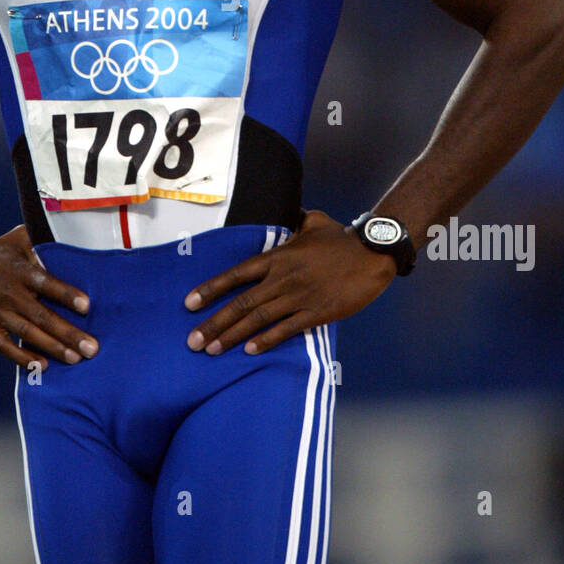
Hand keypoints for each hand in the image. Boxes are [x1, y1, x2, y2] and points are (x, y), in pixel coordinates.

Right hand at [0, 224, 98, 370]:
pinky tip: (42, 366)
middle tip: (92, 348)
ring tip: (75, 358)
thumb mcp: (17, 240)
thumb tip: (67, 243)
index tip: (87, 306)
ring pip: (29, 334)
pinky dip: (23, 357)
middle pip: (43, 316)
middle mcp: (11, 294)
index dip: (66, 294)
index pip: (47, 283)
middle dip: (69, 333)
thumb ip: (41, 242)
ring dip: (53, 347)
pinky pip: (6, 347)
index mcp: (21, 272)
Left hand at [183, 210, 396, 355]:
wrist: (373, 254)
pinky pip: (286, 329)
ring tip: (212, 350)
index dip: (211, 289)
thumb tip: (289, 212)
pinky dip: (267, 340)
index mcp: (278, 257)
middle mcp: (282, 278)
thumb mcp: (314, 221)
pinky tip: (250, 351)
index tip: (190, 304)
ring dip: (232, 336)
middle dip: (214, 323)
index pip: (236, 274)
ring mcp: (298, 296)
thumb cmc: (343, 238)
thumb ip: (295, 220)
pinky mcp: (317, 312)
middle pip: (241, 303)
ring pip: (258, 319)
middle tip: (192, 342)